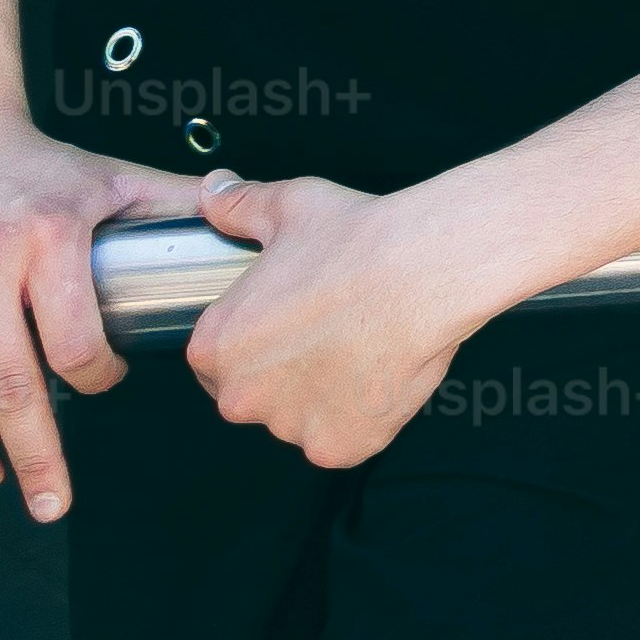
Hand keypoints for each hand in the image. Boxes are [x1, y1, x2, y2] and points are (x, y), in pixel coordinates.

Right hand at [0, 119, 193, 518]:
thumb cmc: (33, 163)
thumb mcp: (112, 178)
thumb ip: (177, 206)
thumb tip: (245, 213)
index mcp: (46, 237)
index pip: (73, 343)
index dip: (96, 378)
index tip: (105, 382)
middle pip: (8, 384)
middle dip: (35, 455)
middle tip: (51, 502)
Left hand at [187, 176, 497, 472]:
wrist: (425, 270)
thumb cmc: (356, 241)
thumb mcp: (287, 208)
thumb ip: (238, 205)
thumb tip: (214, 192)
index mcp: (215, 346)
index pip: (217, 361)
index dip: (253, 343)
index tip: (286, 327)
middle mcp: (241, 397)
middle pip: (254, 397)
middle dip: (284, 376)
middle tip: (327, 338)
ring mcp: (292, 427)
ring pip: (300, 419)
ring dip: (322, 399)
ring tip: (360, 355)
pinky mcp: (342, 447)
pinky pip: (345, 441)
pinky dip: (362, 420)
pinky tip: (379, 379)